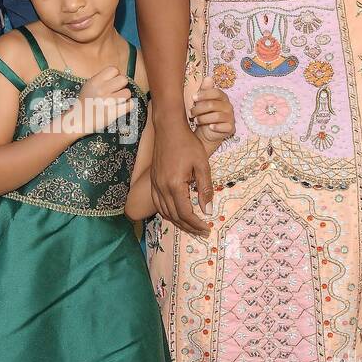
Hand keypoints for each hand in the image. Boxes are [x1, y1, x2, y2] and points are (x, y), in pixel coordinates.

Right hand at [70, 65, 133, 135]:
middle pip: (123, 79)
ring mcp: (107, 102)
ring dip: (124, 97)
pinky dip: (128, 106)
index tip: (113, 82)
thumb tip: (117, 75)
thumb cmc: (85, 103)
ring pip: (127, 93)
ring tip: (117, 101)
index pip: (114, 69)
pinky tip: (123, 107)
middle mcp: (101, 90)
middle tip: (116, 91)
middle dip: (122, 85)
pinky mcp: (113, 113)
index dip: (116, 75)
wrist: (78, 120)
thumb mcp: (88, 86)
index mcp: (95, 82)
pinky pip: (130, 105)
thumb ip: (101, 79)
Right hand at [151, 116, 213, 235]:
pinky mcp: (153, 181)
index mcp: (175, 185)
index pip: (185, 213)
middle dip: (189, 227)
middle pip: (174, 216)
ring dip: (177, 222)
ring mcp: (155, 185)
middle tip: (202, 232)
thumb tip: (208, 210)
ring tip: (191, 227)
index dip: (196, 224)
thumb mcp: (202, 165)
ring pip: (164, 212)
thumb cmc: (188, 144)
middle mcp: (162, 188)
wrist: (169, 129)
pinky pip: (158, 204)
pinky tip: (176, 214)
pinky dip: (167, 213)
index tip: (207, 228)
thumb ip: (205, 188)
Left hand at [189, 77, 234, 146]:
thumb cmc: (204, 114)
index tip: (193, 97)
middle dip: (199, 109)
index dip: (204, 94)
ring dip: (203, 118)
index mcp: (222, 97)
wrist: (207, 132)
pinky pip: (224, 127)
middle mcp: (228, 106)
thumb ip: (205, 90)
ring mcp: (231, 117)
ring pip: (217, 116)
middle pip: (213, 105)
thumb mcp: (202, 101)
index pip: (216, 92)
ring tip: (196, 121)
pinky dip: (216, 127)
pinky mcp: (231, 128)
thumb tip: (208, 78)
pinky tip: (210, 127)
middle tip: (190, 113)